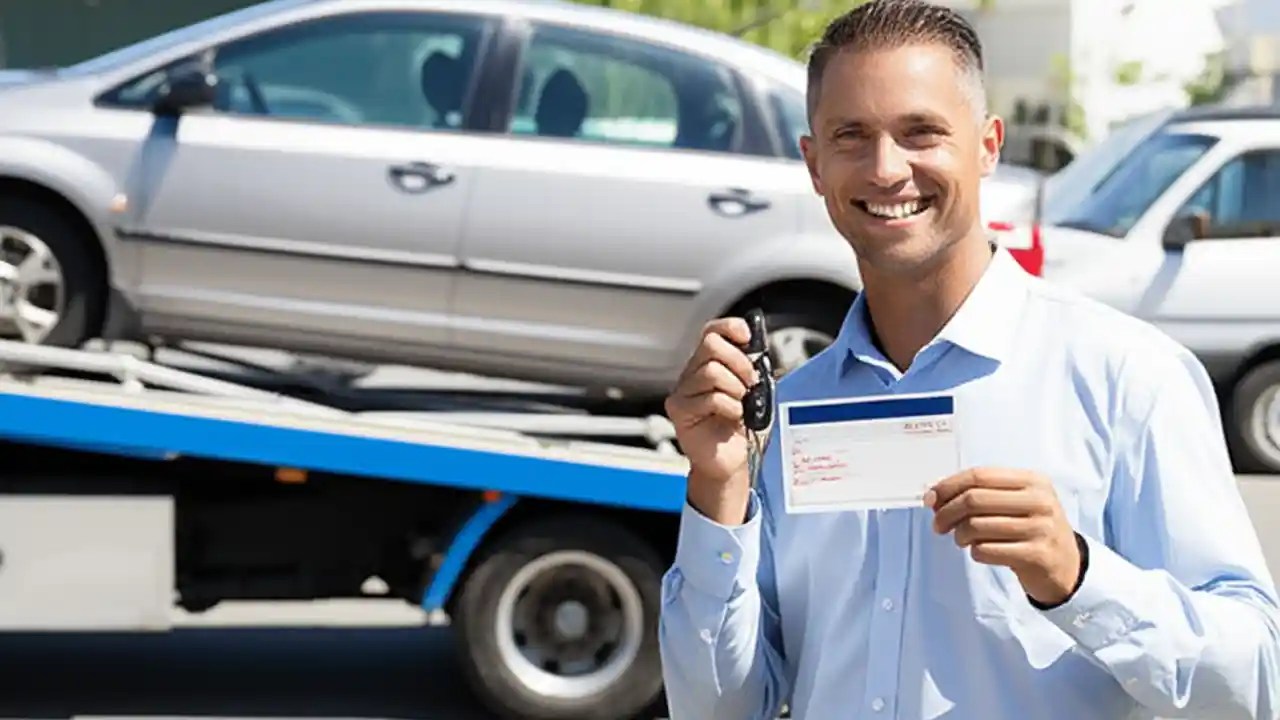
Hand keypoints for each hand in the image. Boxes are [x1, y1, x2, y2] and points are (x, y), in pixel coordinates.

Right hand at [664, 317, 759, 524]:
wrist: (730, 462)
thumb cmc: (741, 429)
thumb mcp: (754, 393)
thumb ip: (752, 370)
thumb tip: (757, 351)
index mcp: (708, 365)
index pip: (712, 332)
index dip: (730, 328)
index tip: (747, 337)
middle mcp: (692, 374)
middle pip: (711, 345)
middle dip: (739, 361)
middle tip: (750, 383)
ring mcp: (683, 392)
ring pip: (712, 371)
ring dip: (736, 388)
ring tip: (741, 405)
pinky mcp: (679, 410)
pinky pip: (710, 397)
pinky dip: (730, 407)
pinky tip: (733, 418)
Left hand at [925, 468, 1082, 606]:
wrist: (1067, 565)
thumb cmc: (1030, 529)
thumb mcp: (1015, 503)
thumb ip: (980, 494)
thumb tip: (933, 496)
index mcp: (1032, 481)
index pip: (979, 476)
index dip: (948, 486)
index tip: (931, 500)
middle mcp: (1040, 501)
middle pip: (974, 500)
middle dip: (947, 513)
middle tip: (938, 526)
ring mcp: (1041, 528)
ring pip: (977, 527)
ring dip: (959, 535)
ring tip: (961, 539)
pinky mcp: (1037, 555)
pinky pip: (986, 551)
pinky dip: (975, 552)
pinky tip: (980, 552)